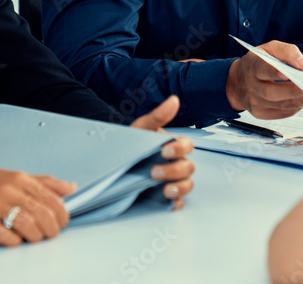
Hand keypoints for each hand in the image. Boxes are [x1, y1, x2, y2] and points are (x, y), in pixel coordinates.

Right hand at [0, 169, 74, 246]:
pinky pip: (2, 235)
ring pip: (26, 224)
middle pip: (41, 212)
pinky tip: (15, 240)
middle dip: (52, 228)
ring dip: (35, 236)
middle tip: (51, 234)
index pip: (50, 197)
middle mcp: (7, 189)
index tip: (62, 222)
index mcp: (19, 178)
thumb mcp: (14, 177)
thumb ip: (43, 183)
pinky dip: (14, 241)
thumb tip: (70, 188)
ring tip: (35, 238)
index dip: (61, 213)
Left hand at [129, 95, 194, 209]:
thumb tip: (173, 100)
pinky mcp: (165, 196)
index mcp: (172, 146)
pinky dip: (175, 202)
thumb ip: (158, 116)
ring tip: (165, 190)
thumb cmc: (132, 142)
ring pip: (187, 184)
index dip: (180, 148)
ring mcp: (172, 180)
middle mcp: (175, 163)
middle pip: (188, 167)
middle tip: (155, 172)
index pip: (187, 146)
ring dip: (179, 188)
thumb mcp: (142, 128)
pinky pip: (177, 201)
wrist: (114, 162)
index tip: (165, 151)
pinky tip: (168, 202)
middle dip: (174, 171)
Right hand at [225, 40, 302, 118]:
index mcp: (252, 65)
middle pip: (272, 92)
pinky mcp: (259, 113)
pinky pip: (280, 113)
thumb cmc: (257, 63)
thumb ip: (286, 51)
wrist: (237, 81)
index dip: (274, 72)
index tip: (289, 73)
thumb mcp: (269, 49)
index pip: (262, 69)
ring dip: (298, 100)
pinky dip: (294, 108)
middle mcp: (250, 86)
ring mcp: (253, 102)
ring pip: (279, 105)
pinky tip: (301, 101)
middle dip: (294, 91)